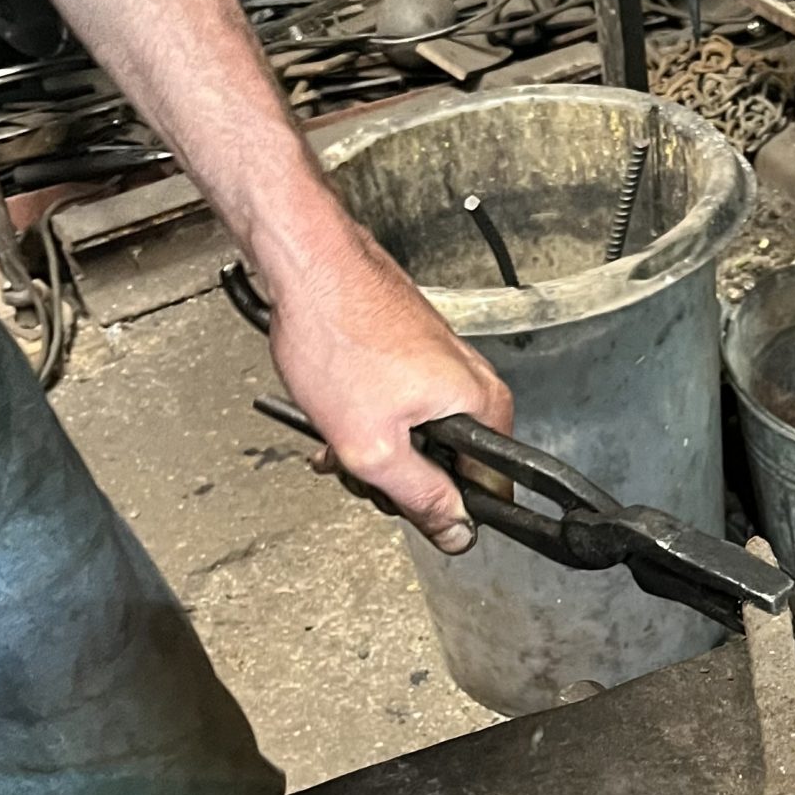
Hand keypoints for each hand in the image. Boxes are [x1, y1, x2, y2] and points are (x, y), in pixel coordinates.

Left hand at [266, 225, 512, 553]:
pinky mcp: (418, 353)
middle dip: (400, 475)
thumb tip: (457, 533)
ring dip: (378, 447)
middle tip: (358, 463)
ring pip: (422, 438)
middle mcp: (474, 383)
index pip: (488, 490)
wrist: (306, 261)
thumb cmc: (338, 332)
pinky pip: (405, 407)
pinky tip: (340, 409)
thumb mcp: (373, 446)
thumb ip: (421, 499)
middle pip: (452, 466)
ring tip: (339, 431)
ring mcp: (446, 365)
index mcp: (481, 407)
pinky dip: (371, 417)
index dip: (443, 509)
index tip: (405, 502)